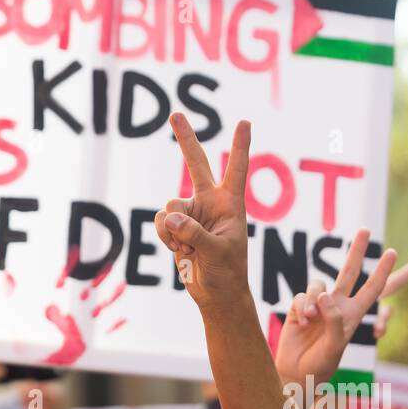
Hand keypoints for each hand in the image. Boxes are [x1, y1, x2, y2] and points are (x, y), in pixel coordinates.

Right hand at [155, 113, 251, 311]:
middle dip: (185, 139)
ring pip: (171, 206)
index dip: (240, 146)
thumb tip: (172, 217)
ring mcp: (191, 214)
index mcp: (231, 205)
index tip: (245, 122)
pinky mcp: (176, 227)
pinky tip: (179, 250)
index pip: (236, 169)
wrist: (215, 293)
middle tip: (176, 114)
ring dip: (175, 230)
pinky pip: (162, 221)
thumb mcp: (218, 252)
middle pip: (196, 164)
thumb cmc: (227, 273)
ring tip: (189, 248)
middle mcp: (210, 203)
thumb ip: (195, 233)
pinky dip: (166, 236)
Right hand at [273, 228, 407, 386]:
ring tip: (311, 319)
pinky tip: (301, 322)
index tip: (394, 253)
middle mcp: (338, 306)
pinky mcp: (301, 307)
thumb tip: (325, 295)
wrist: (296, 374)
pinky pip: (301, 297)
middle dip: (357, 251)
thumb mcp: (334, 346)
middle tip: (365, 229)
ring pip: (318, 283)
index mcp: (354, 315)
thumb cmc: (320, 365)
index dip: (385, 272)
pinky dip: (302, 308)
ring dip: (314, 299)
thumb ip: (334, 320)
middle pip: (350, 271)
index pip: (374, 289)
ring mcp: (318, 305)